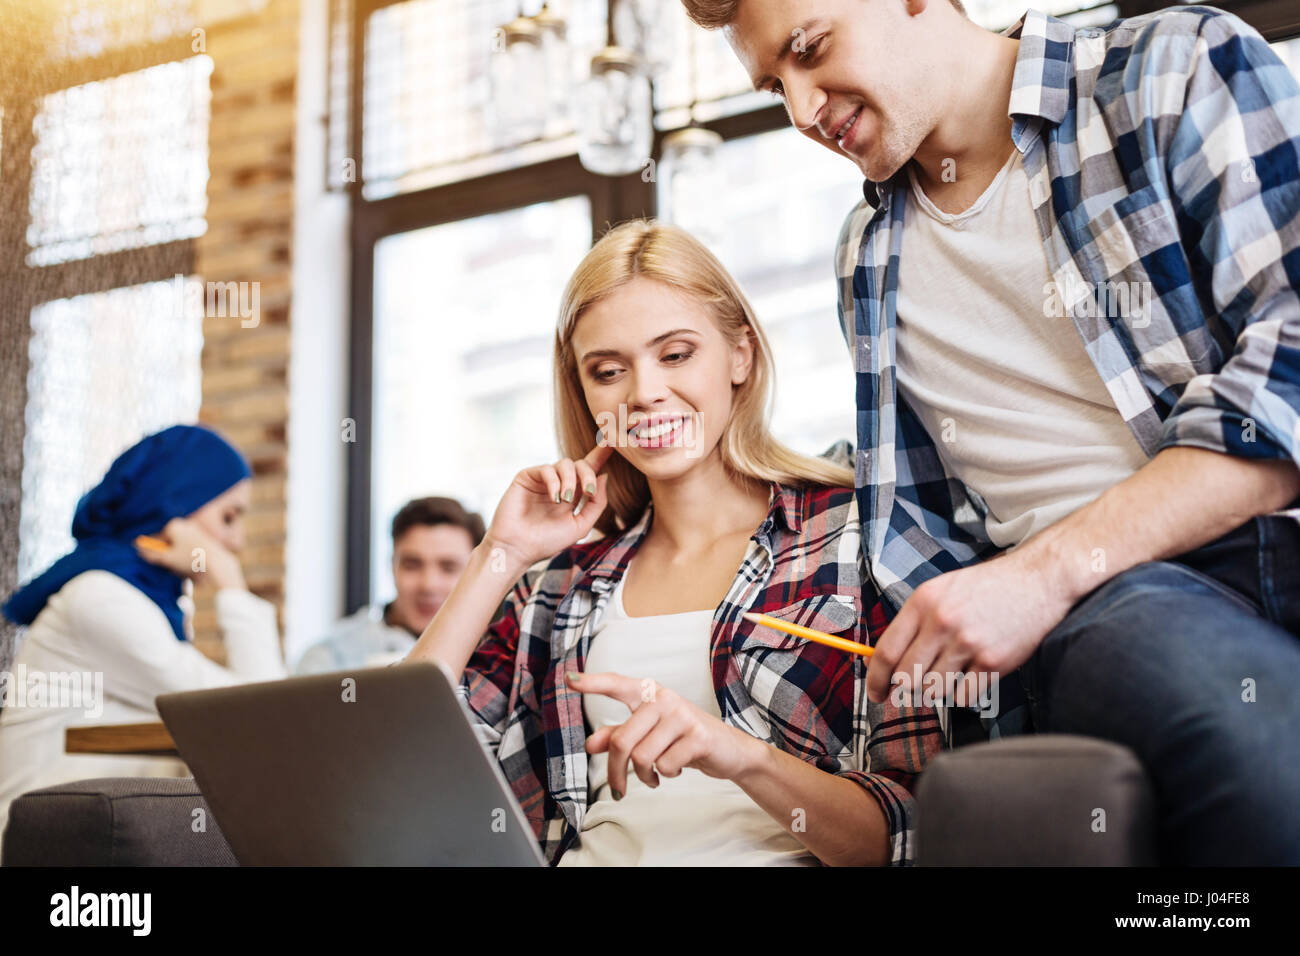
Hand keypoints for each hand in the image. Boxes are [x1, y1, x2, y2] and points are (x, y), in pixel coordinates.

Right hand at [135, 518, 244, 589]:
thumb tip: (139, 549)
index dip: (158, 552)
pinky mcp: (205, 538)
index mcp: (174, 525)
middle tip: (172, 565)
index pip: (158, 539)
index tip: (160, 561)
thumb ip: (152, 553)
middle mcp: (185, 524)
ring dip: (178, 556)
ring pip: (180, 546)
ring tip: (184, 565)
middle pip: (170, 542)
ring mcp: (196, 530)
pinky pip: (191, 548)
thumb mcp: (167, 558)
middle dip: (169, 554)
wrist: (216, 562)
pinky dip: (189, 555)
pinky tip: (194, 563)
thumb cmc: (190, 559)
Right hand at [484, 443, 612, 568]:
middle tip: (588, 492)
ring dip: (570, 481)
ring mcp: (543, 480)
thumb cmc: (547, 542)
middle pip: (581, 464)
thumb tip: (604, 476)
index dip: (601, 455)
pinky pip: (547, 469)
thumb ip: (596, 503)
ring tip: (564, 500)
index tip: (613, 440)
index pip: (589, 471)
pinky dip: (554, 481)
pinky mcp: (527, 477)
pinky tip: (554, 497)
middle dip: (588, 475)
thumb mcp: (580, 525)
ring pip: (565, 464)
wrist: (518, 549)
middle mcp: (559, 484)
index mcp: (573, 495)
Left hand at [568, 671, 761, 796]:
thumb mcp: (649, 735)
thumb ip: (619, 736)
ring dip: (644, 776)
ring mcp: (682, 715)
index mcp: (648, 694)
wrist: (729, 751)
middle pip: (622, 741)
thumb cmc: (683, 739)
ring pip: (642, 757)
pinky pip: (666, 765)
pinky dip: (666, 776)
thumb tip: (590, 744)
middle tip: (618, 789)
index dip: (593, 683)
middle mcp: (664, 699)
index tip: (569, 680)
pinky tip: (674, 770)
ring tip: (655, 776)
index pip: (616, 684)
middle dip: (616, 772)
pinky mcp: (698, 736)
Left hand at [865, 549, 1075, 703]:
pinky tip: (971, 676)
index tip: (874, 692)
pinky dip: (963, 693)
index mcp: (923, 602)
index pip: (886, 651)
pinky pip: (963, 696)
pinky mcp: (994, 662)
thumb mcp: (941, 591)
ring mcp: (968, 643)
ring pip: (934, 690)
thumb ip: (914, 622)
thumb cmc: (986, 588)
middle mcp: (942, 622)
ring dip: (938, 689)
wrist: (1037, 581)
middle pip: (906, 677)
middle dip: (905, 690)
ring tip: (951, 672)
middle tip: (911, 691)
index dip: (876, 679)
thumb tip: (886, 660)